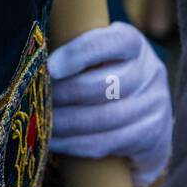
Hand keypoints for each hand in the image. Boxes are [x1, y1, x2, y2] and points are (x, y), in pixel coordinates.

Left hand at [48, 22, 171, 186]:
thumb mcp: (99, 57)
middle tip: (39, 101)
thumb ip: (74, 54)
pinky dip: (76, 144)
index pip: (110, 42)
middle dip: (65, 95)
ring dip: (66, 123)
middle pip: (105, 84)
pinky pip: (108, 142)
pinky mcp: (152, 136)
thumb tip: (32, 61)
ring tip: (42, 124)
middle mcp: (150, 71)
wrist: (145, 120)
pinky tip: (55, 142)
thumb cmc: (107, 79)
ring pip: (105, 118)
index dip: (79, 54)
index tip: (50, 67)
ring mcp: (155, 105)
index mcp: (133, 43)